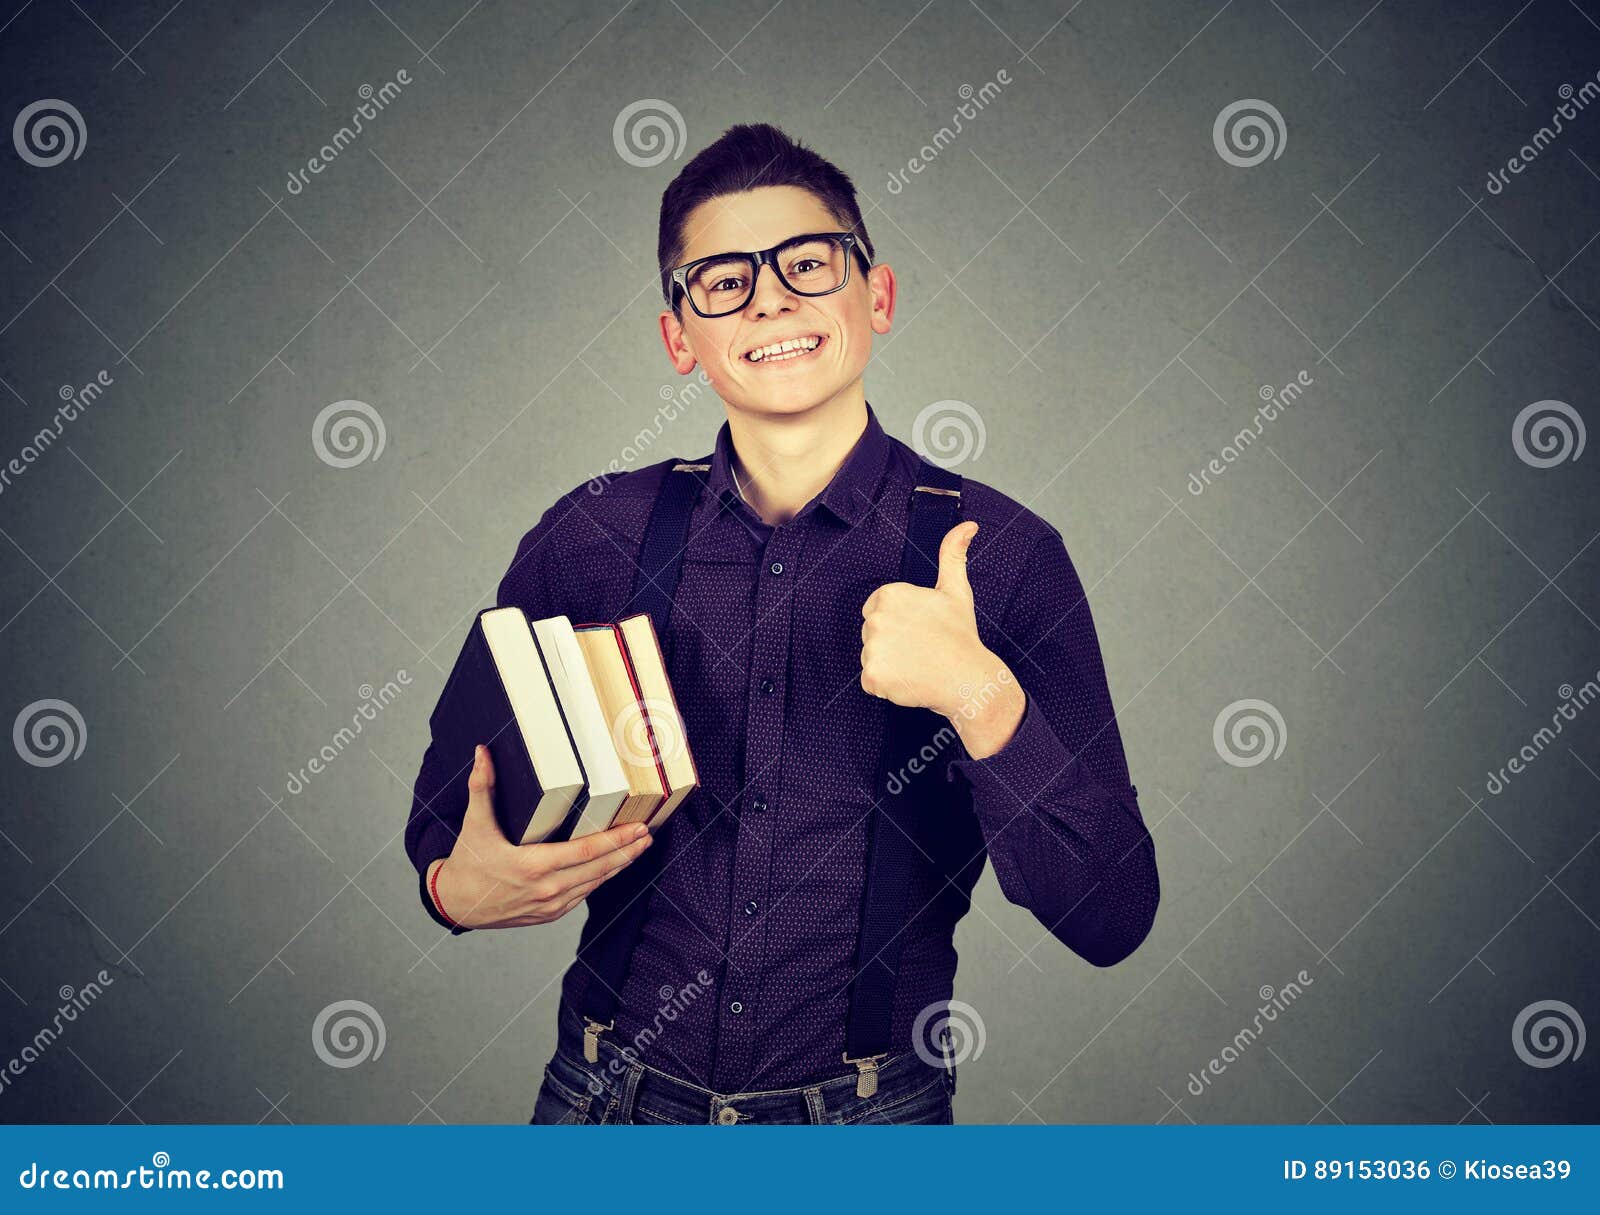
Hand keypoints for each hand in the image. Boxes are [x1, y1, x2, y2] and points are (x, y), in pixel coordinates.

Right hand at [429, 744, 653, 928]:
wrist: (456, 904)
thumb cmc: (468, 863)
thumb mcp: (475, 824)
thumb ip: (482, 787)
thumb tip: (482, 753)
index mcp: (533, 866)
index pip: (586, 852)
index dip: (616, 840)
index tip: (638, 828)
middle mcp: (547, 889)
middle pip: (599, 869)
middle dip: (627, 851)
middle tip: (648, 834)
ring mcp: (550, 905)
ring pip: (595, 884)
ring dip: (619, 865)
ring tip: (638, 847)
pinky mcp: (550, 914)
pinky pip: (582, 895)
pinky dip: (600, 879)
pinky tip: (612, 866)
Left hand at [860, 520, 1025, 756]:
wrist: (968, 678)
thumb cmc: (960, 635)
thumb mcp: (956, 590)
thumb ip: (952, 554)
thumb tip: (967, 526)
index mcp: (890, 594)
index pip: (877, 610)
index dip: (899, 623)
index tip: (919, 630)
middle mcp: (876, 618)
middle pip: (871, 633)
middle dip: (892, 643)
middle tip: (920, 648)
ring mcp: (872, 648)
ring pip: (871, 657)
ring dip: (890, 665)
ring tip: (917, 664)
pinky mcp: (872, 676)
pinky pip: (871, 681)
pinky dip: (886, 686)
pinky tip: (910, 679)